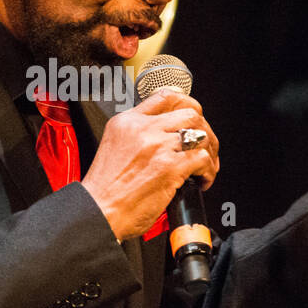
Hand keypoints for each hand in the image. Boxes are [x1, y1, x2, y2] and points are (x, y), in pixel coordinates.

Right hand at [81, 89, 219, 241]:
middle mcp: (143, 129)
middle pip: (189, 113)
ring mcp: (158, 146)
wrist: (98, 211)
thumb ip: (138, 136)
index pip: (165, 96)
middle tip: (205, 146)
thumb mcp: (115, 147)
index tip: (194, 118)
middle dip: (204, 129)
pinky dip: (208, 171)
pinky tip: (202, 181)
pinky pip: (202, 159)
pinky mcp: (170, 167)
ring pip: (200, 134)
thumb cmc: (104, 189)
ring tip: (205, 167)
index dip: (186, 104)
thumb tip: (166, 137)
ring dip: (209, 152)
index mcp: (127, 121)